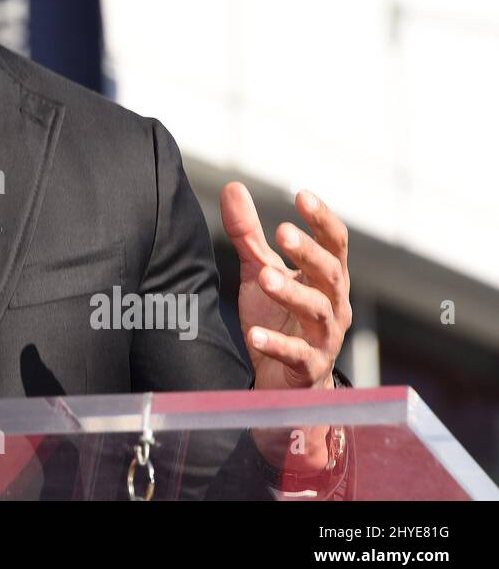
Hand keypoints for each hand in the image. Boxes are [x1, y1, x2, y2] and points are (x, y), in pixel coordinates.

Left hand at [220, 182, 351, 391]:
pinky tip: (253, 335)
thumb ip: (248, 235)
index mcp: (326, 278)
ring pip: (317, 312)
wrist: (283, 381)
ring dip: (292, 292)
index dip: (322, 219)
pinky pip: (297, 356)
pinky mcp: (308, 368)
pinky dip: (276, 345)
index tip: (302, 195)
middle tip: (282, 232)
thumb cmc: (278, 318)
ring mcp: (324, 338)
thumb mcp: (260, 272)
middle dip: (309, 252)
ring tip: (265, 277)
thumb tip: (233, 187)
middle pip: (330, 273)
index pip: (334, 243)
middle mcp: (333, 305)